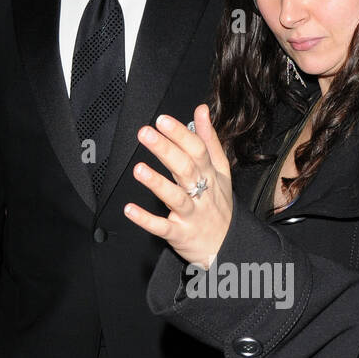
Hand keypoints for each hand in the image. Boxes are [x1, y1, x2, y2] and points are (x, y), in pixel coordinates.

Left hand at [124, 104, 232, 267]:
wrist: (228, 247)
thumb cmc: (219, 206)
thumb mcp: (221, 171)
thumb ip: (209, 140)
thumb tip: (201, 110)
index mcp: (211, 175)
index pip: (198, 150)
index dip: (180, 134)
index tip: (162, 120)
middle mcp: (202, 193)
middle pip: (186, 169)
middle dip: (166, 150)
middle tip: (146, 133)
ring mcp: (192, 215)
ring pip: (176, 197)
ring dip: (157, 183)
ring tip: (138, 169)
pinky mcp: (180, 234)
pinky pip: (163, 227)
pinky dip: (146, 220)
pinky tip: (130, 210)